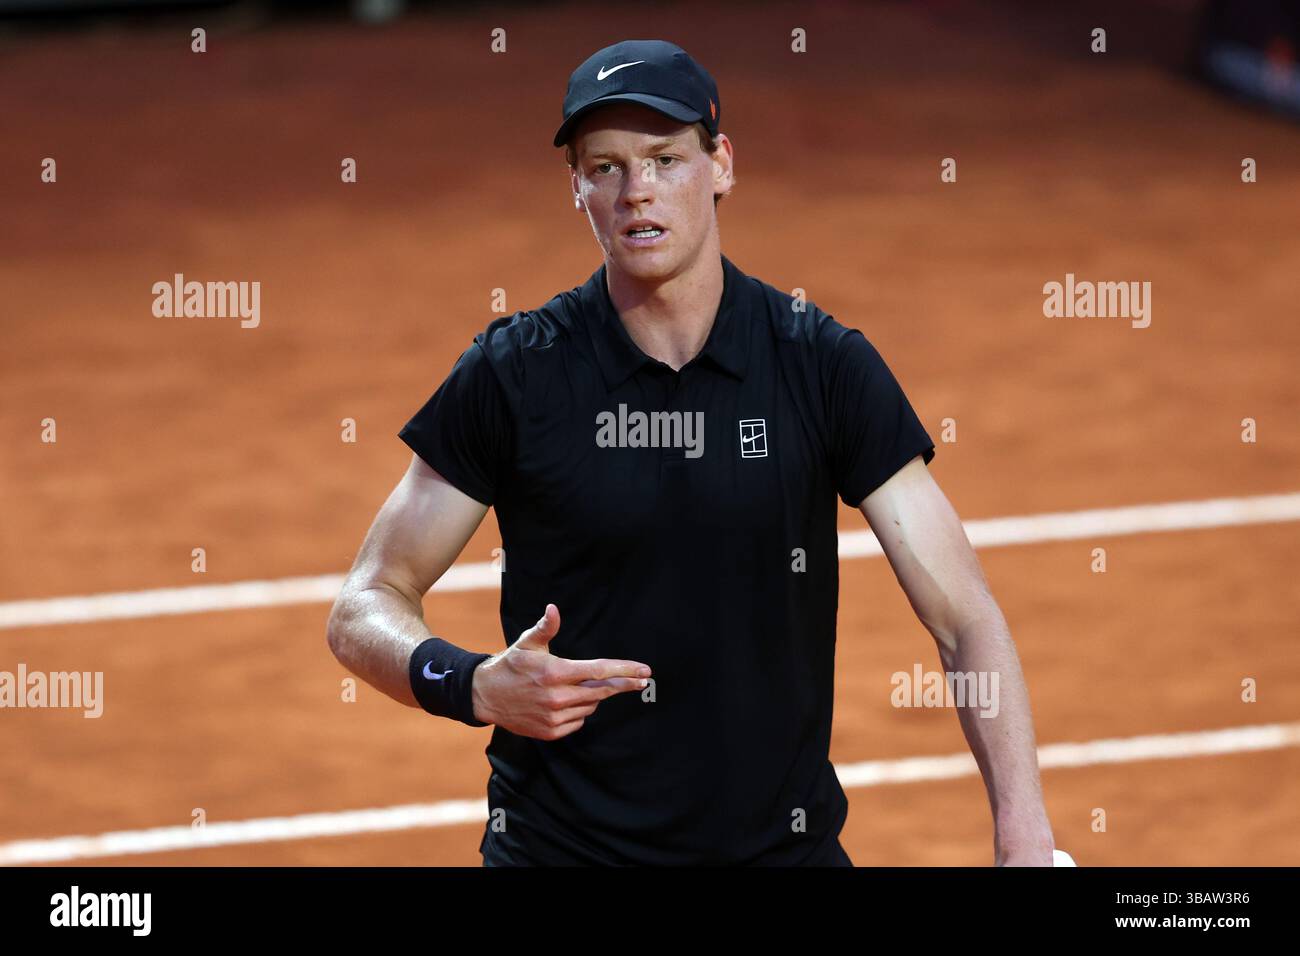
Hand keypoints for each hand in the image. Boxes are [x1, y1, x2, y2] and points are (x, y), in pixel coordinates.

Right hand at [470, 604, 651, 739]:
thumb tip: (554, 609)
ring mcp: (555, 717)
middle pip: (602, 691)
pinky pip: (579, 720)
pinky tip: (568, 701)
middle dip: (624, 685)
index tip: (644, 672)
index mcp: (555, 673)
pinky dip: (580, 710)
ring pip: (590, 706)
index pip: (599, 671)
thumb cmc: (510, 664)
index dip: (625, 671)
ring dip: (594, 696)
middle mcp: (557, 697)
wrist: (485, 696)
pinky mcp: (551, 732)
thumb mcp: (527, 643)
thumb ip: (545, 627)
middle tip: (641, 680)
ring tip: (578, 685)